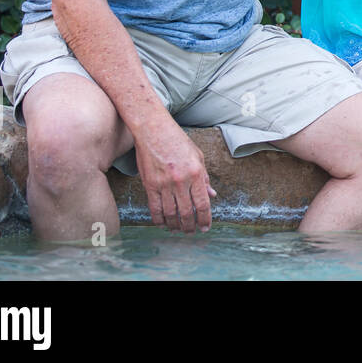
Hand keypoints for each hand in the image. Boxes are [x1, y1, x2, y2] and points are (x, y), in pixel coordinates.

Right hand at [134, 118, 216, 233]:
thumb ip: (205, 178)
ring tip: (179, 230)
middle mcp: (181, 180)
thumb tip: (212, 195)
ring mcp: (164, 184)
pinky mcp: (150, 184)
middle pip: (187, 212)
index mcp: (196, 173)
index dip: (205, 219)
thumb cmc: (177, 141)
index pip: (203, 203)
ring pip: (171, 213)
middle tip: (192, 232)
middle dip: (191, 226)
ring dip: (175, 225)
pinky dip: (159, 219)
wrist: (154, 130)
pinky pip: (155, 208)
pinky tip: (163, 223)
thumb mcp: (198, 156)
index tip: (205, 227)